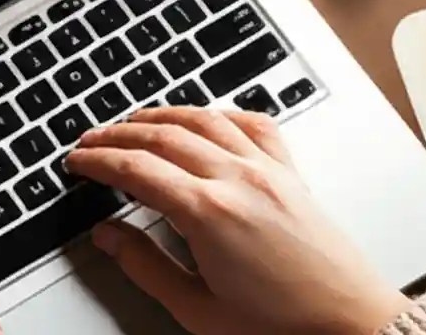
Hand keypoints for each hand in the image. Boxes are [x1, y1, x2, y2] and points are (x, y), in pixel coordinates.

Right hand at [68, 107, 409, 334]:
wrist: (349, 323)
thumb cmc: (282, 326)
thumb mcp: (197, 309)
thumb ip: (145, 266)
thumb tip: (108, 236)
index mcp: (208, 213)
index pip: (136, 169)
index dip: (98, 161)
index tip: (76, 161)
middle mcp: (238, 179)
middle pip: (164, 136)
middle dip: (119, 133)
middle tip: (91, 139)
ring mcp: (268, 169)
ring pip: (205, 119)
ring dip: (163, 114)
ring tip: (135, 120)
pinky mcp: (290, 172)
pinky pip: (253, 123)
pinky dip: (221, 113)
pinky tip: (207, 116)